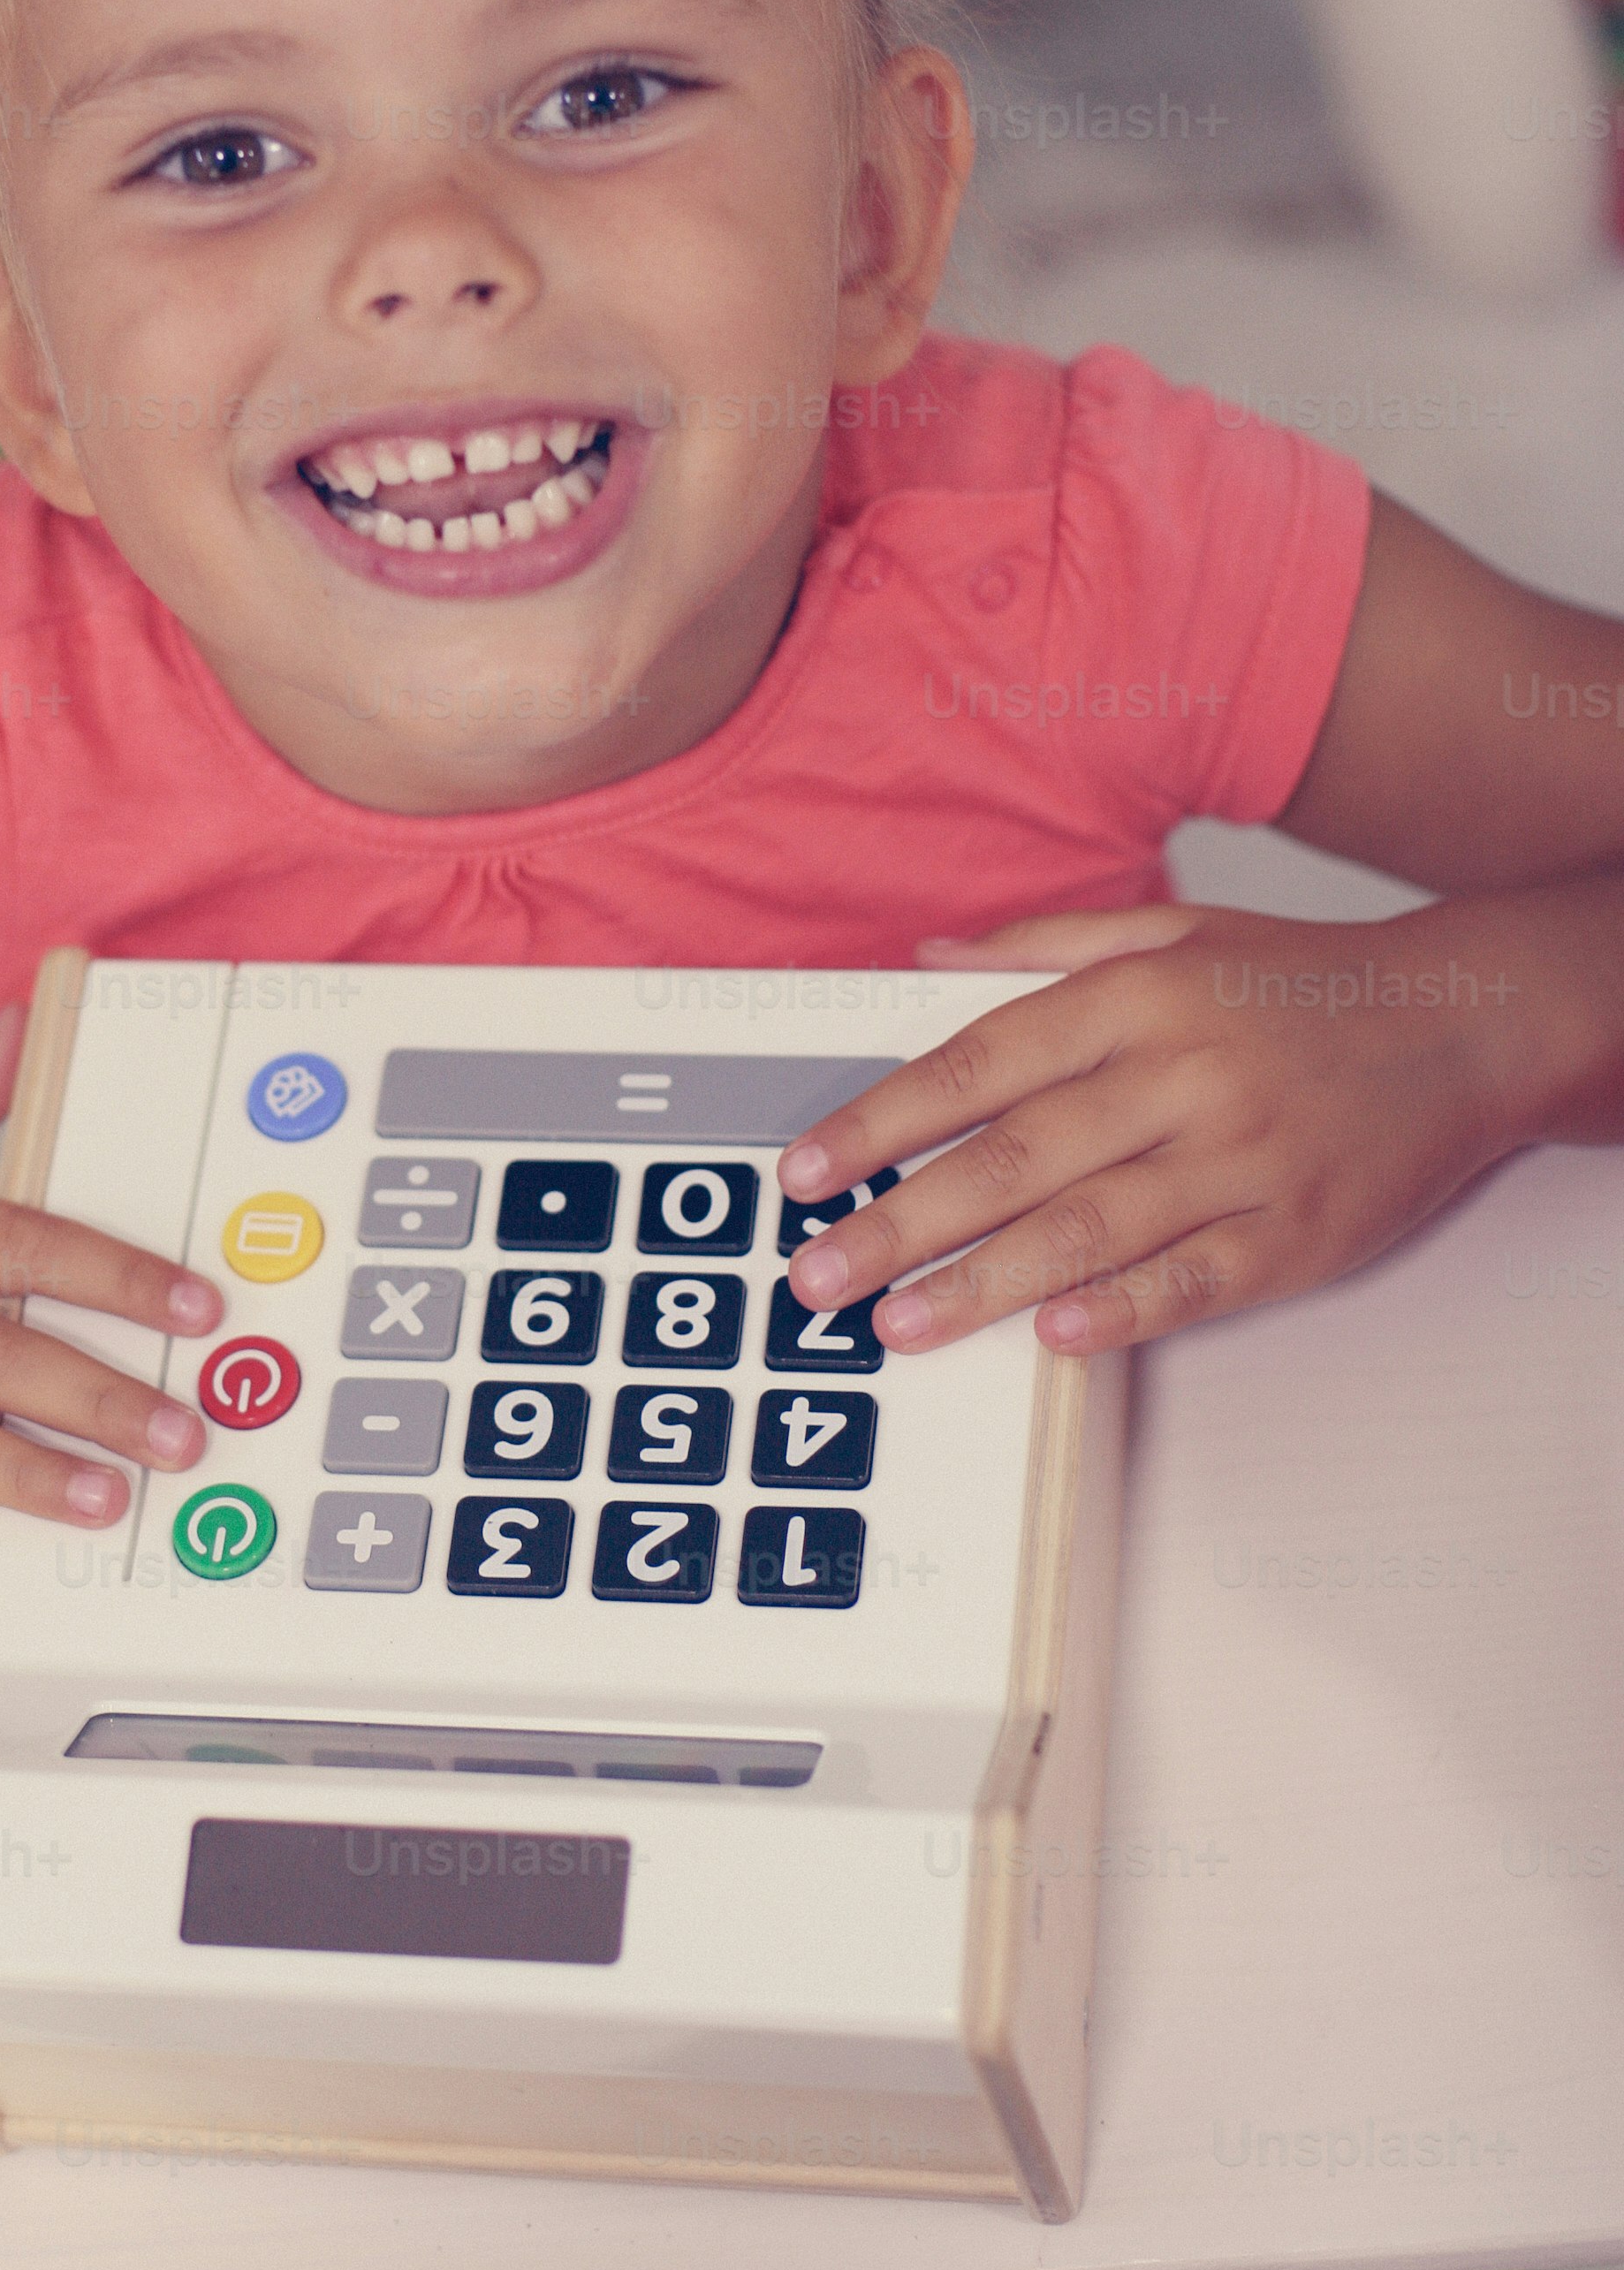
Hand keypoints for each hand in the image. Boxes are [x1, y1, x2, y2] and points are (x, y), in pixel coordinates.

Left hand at [776, 903, 1521, 1360]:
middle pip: (1016, 1158)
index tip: (809, 1168)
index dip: (883, 1121)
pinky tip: (1055, 1338)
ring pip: (1092, 1231)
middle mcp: (1181, 1077)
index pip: (978, 1062)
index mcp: (1138, 998)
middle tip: (818, 1271)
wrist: (1460, 1024)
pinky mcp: (1297, 1234)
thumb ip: (1042, 947)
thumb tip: (922, 962)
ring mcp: (1242, 1161)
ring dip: (983, 1285)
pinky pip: (1196, 1280)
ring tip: (897, 1322)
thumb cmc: (1301, 986)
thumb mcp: (1171, 930)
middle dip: (903, 1222)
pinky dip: (1125, 1311)